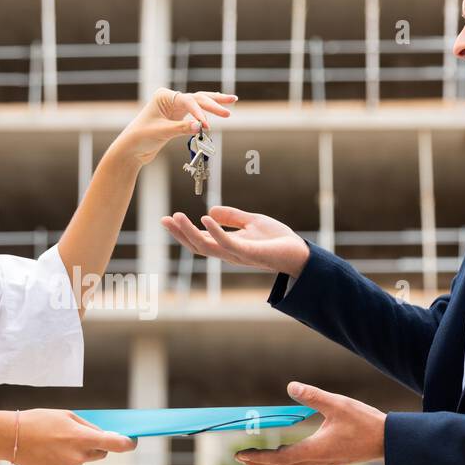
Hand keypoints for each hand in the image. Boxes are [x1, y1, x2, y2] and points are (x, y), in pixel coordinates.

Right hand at [13, 409, 136, 464]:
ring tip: (56, 441)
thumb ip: (88, 427)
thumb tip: (104, 435)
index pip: (115, 444)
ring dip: (77, 452)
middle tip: (83, 436)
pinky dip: (64, 460)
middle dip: (98, 445)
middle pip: (101, 453)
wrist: (12, 438)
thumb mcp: (66, 416)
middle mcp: (78, 456)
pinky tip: (49, 452)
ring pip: (82, 460)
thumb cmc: (39, 421)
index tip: (133, 441)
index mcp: (82, 438)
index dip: (128, 443)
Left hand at [112, 89, 236, 166]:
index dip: (199, 113)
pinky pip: (196, 113)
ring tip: (232, 100)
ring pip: (199, 103)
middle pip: (197, 98)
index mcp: (163, 96)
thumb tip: (200, 126)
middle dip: (214, 104)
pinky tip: (220, 108)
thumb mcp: (161, 132)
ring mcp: (175, 108)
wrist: (131, 150)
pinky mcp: (178, 118)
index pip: (188, 101)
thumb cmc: (140, 138)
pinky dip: (207, 113)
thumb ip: (180, 128)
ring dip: (214, 103)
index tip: (206, 126)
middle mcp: (170, 99)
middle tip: (229, 111)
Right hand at [162, 205, 310, 277]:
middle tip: (165, 219)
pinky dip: (215, 231)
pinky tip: (205, 217)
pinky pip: (227, 243)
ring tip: (177, 217)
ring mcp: (236, 254)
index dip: (183, 231)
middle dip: (180, 233)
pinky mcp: (249, 253)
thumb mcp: (252, 222)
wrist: (300, 253)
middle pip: (197, 245)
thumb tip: (209, 209)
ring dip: (189, 232)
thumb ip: (232, 217)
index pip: (200, 239)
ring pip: (206, 246)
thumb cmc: (277, 240)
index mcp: (227, 245)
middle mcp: (228, 253)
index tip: (168, 218)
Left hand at [235, 382, 385, 464]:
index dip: (258, 457)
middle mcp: (317, 461)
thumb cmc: (365, 422)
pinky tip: (283, 455)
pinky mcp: (329, 462)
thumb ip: (313, 396)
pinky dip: (285, 464)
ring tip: (256, 458)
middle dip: (259, 464)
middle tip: (241, 457)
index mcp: (316, 450)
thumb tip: (290, 387)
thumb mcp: (338, 404)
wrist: (389, 441)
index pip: (279, 459)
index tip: (241, 454)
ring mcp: (324, 464)